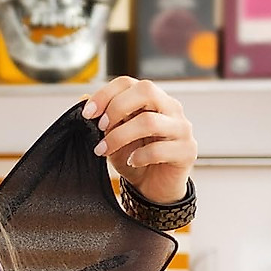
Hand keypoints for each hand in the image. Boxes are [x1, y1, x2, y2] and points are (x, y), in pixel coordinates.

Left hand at [82, 77, 196, 205]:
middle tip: (100, 128)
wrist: (154, 187)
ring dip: (119, 136)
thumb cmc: (135, 157)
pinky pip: (159, 149)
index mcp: (151, 100)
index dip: (105, 94)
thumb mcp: (113, 137)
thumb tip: (84, 99)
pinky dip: (139, 157)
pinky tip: (131, 162)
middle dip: (116, 108)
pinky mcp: (186, 151)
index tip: (87, 113)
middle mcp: (169, 108)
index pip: (129, 82)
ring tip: (104, 150)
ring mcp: (181, 128)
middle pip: (145, 90)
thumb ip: (103, 120)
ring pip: (150, 121)